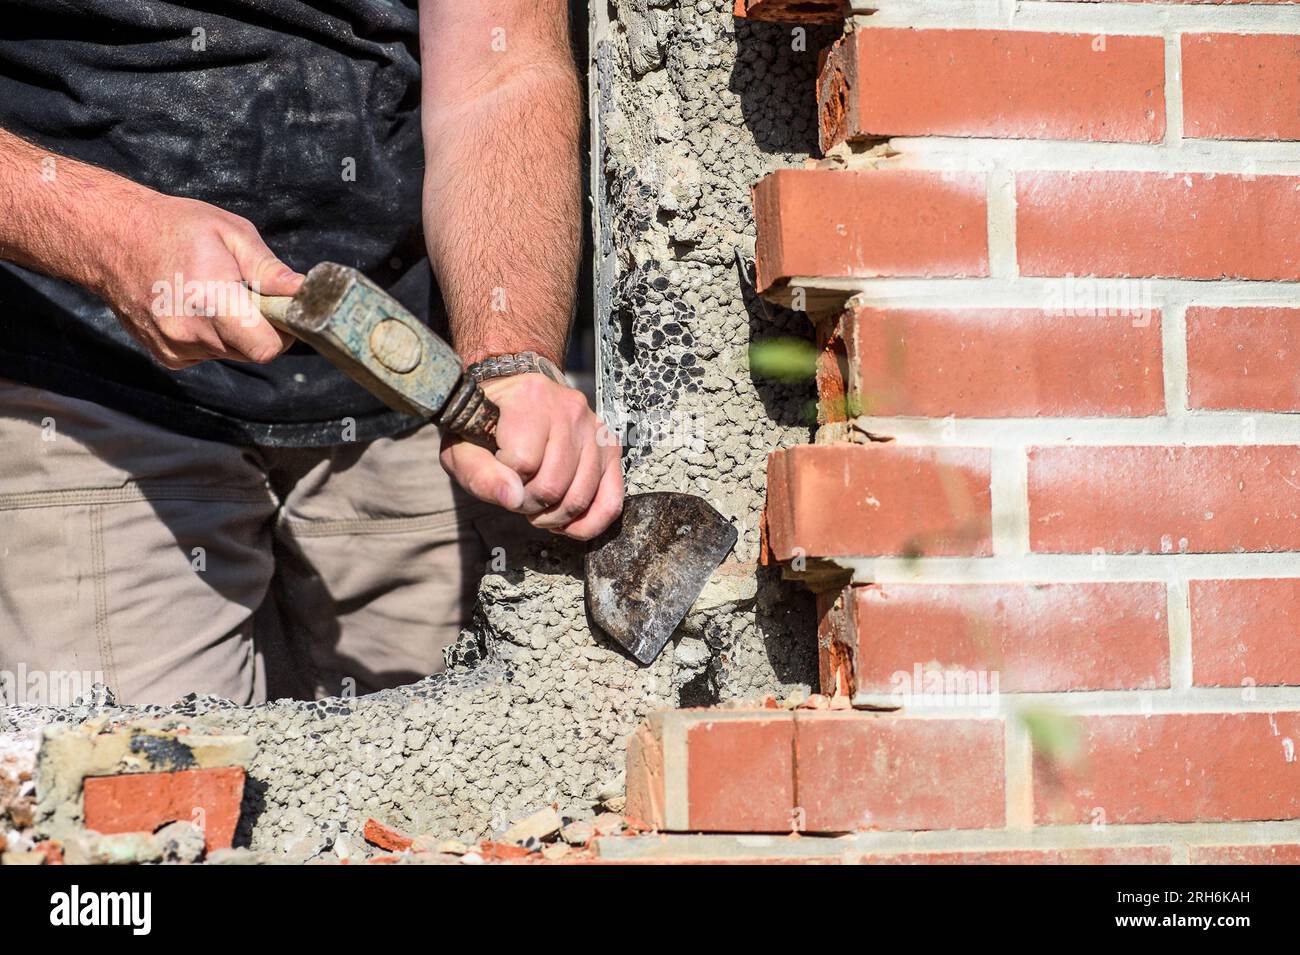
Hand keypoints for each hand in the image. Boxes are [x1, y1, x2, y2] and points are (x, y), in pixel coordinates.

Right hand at [94, 192, 301, 368]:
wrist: (110, 237)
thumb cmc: (174, 228)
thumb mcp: (230, 233)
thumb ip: (268, 269)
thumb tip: (302, 291)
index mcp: (210, 300)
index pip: (266, 347)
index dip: (282, 331)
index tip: (279, 309)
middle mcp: (190, 332)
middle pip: (252, 351)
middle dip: (260, 327)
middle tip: (246, 294)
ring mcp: (175, 348)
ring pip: (231, 353)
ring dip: (235, 331)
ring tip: (214, 294)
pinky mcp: (167, 356)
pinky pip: (208, 354)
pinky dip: (211, 336)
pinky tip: (194, 306)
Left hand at [440, 372, 623, 539]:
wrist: (513, 394)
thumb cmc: (486, 424)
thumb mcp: (463, 447)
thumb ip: (480, 473)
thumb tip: (513, 499)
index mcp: (529, 398)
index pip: (522, 463)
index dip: (506, 480)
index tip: (499, 470)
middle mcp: (569, 408)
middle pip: (553, 484)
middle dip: (529, 504)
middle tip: (517, 496)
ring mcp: (594, 428)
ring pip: (580, 497)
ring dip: (554, 515)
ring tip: (537, 505)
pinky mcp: (610, 447)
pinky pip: (611, 500)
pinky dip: (589, 522)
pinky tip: (567, 522)